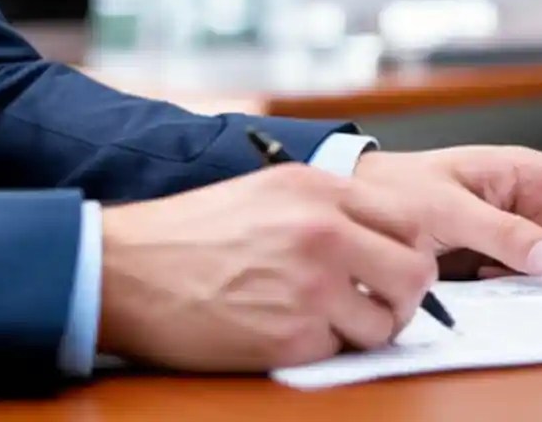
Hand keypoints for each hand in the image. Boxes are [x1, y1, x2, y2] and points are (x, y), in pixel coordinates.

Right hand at [97, 164, 436, 371]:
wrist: (126, 269)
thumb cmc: (191, 230)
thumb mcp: (270, 189)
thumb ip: (332, 205)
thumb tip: (386, 237)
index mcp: (321, 190)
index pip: (411, 222)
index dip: (411, 250)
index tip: (396, 267)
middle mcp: (324, 234)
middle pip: (416, 273)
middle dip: (407, 296)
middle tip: (381, 303)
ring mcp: (310, 289)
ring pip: (387, 322)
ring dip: (368, 329)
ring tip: (330, 320)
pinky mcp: (291, 339)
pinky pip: (342, 352)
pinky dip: (324, 349)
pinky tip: (290, 331)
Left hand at [354, 146, 541, 279]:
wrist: (356, 208)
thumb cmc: (396, 190)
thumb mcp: (444, 209)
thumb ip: (499, 231)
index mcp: (524, 172)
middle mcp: (528, 198)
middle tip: (536, 276)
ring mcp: (516, 228)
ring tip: (490, 273)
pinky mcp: (501, 254)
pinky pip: (532, 276)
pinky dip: (520, 286)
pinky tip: (483, 280)